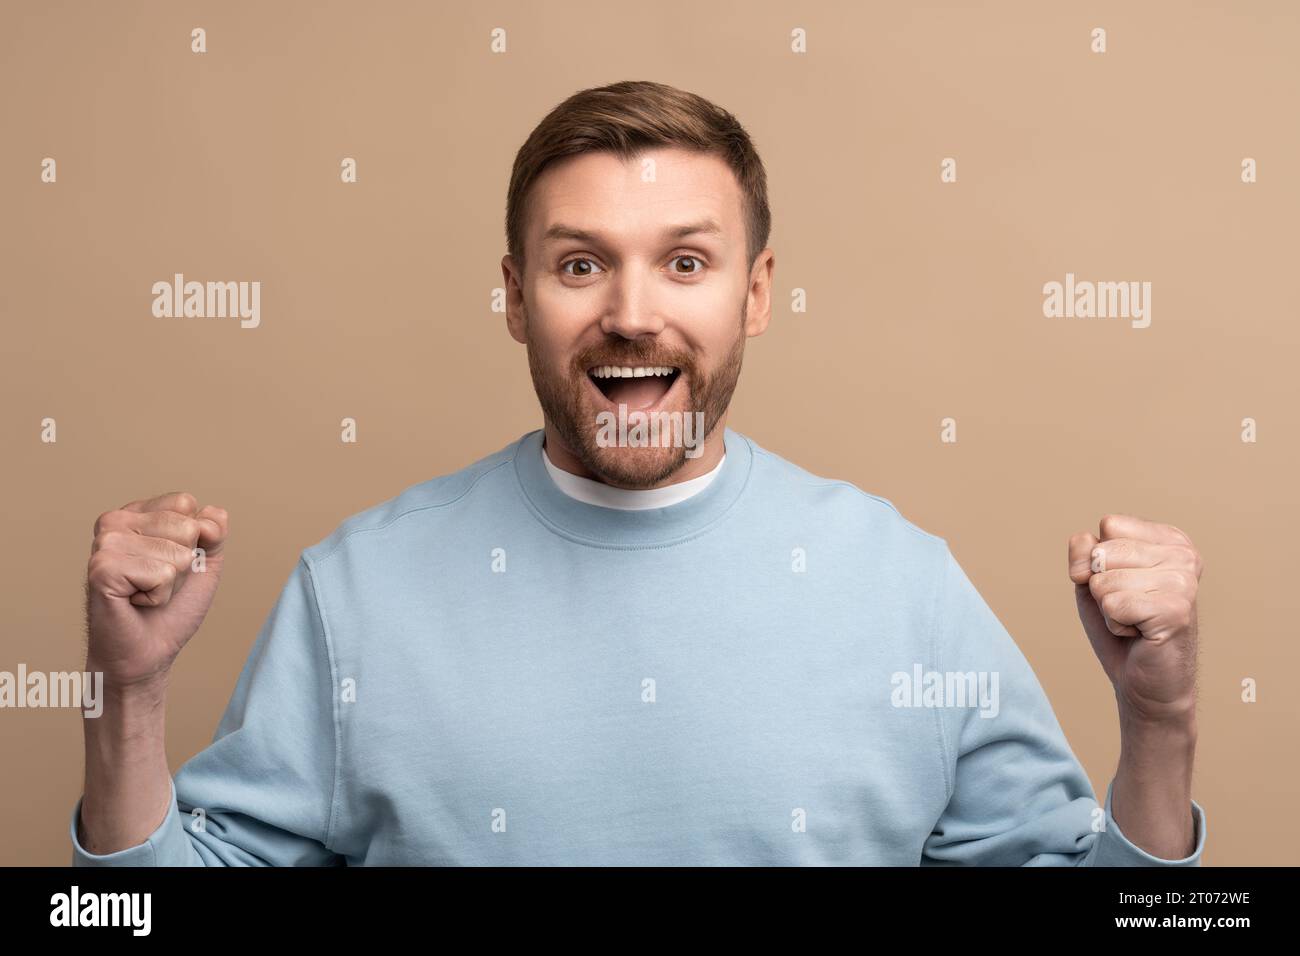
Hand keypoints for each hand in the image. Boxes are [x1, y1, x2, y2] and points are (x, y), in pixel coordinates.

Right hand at [85, 492, 228, 690]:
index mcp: (136, 513)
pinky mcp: (101, 569)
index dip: (194, 540)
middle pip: (186, 526)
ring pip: (177, 553)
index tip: (170, 563)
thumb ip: (215, 531)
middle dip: (183, 564)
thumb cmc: (172, 607)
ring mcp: (104, 544)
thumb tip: (210, 516)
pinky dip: (159, 595)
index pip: (185, 502)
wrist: (149, 651)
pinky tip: (135, 601)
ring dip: (170, 583)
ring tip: (144, 593)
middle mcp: (115, 522)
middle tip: (156, 583)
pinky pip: (162, 573)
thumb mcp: (204, 563)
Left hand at [1067, 514, 1201, 723]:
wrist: (1144, 681)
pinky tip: (1140, 634)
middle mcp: (1184, 555)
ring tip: (1136, 621)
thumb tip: (1089, 552)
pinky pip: (1113, 605)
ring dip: (1109, 608)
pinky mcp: (1177, 610)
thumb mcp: (1092, 579)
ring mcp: (1184, 582)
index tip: (1120, 584)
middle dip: (1100, 586)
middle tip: (1129, 608)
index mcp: (1169, 539)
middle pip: (1102, 551)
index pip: (1109, 524)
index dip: (1096, 559)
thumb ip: (1084, 552)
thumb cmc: (1121, 625)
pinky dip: (1116, 625)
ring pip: (1104, 581)